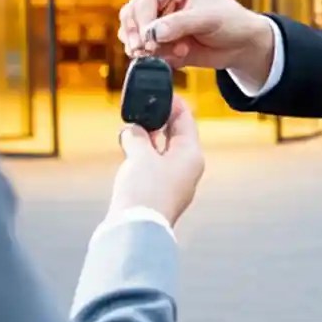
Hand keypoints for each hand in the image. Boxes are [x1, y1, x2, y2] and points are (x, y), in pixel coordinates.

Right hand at [108, 96, 204, 226]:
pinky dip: (143, 155)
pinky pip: (154, 166)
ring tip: (133, 126)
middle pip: (176, 136)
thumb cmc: (144, 191)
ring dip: (149, 139)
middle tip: (143, 107)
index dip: (174, 103)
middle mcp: (187, 168)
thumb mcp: (140, 154)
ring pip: (163, 152)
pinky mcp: (159, 194)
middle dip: (159, 121)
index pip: (186, 120)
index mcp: (191, 155)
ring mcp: (174, 182)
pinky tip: (130, 150)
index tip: (162, 91)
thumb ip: (138, 136)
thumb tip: (134, 131)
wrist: (134, 230)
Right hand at [118, 0, 273, 84]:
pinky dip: (155, 58)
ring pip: (132, 34)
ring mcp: (157, 21)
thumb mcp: (208, 19)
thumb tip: (151, 33)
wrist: (241, 44)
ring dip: (148, 49)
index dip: (143, 21)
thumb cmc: (230, 21)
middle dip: (139, 37)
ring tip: (176, 52)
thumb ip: (179, 24)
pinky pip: (144, 51)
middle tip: (149, 52)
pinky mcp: (158, 41)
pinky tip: (178, 57)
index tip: (148, 41)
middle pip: (131, 16)